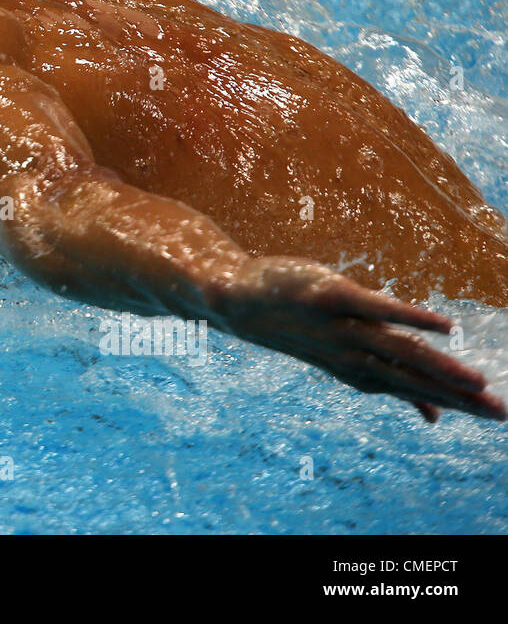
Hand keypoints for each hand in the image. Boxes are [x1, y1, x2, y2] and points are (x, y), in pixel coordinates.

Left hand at [217, 255, 504, 422]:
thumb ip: (389, 382)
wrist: (233, 300)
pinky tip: (445, 327)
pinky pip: (376, 308)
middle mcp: (351, 355)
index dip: (453, 406)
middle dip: (457, 398)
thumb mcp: (342, 358)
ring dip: (440, 368)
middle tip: (501, 415)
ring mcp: (339, 327)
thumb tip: (432, 417)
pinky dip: (411, 317)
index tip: (495, 418)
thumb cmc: (295, 325)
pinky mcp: (329, 296)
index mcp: (357, 371)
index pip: (412, 391)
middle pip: (411, 379)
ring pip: (398, 351)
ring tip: (480, 384)